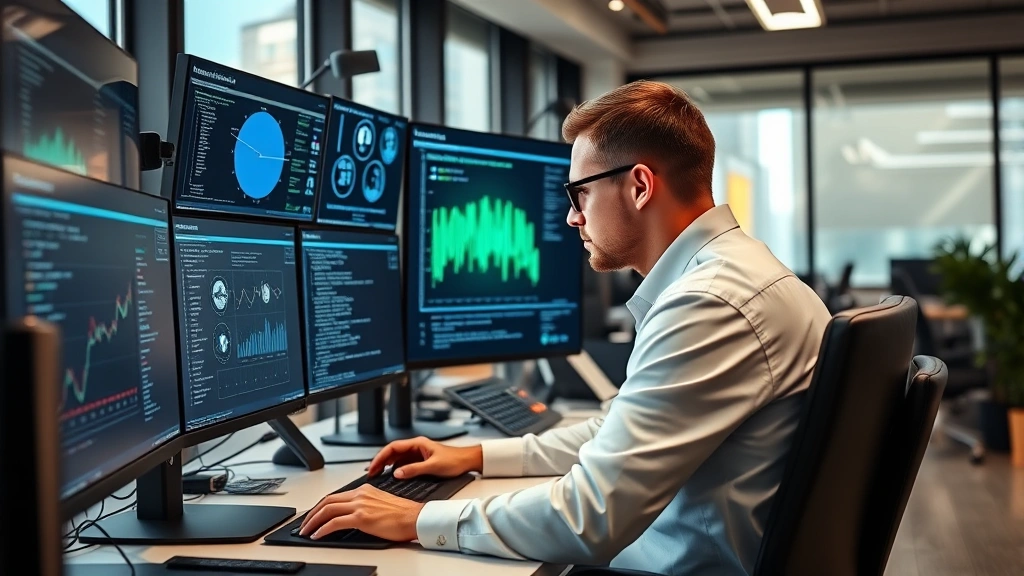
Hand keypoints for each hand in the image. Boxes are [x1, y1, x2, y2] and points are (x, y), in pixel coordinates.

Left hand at [298, 484, 423, 540]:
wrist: (415, 517)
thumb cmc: (403, 514)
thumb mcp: (380, 504)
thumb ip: (365, 506)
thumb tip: (352, 517)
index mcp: (365, 490)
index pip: (336, 496)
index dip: (321, 506)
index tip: (314, 514)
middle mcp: (360, 494)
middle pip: (327, 500)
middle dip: (312, 513)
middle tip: (304, 523)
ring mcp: (360, 505)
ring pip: (327, 510)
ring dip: (313, 521)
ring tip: (306, 531)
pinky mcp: (361, 517)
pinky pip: (335, 522)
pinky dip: (322, 529)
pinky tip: (318, 535)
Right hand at [367, 436, 482, 479]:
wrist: (467, 461)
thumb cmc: (454, 460)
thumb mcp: (433, 466)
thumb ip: (414, 470)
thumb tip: (397, 473)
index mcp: (417, 444)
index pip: (393, 447)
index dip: (380, 456)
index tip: (373, 466)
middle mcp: (416, 447)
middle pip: (392, 452)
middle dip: (380, 461)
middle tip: (371, 473)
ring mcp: (418, 454)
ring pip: (396, 458)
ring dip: (386, 465)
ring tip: (377, 475)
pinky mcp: (421, 461)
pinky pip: (403, 463)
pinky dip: (395, 469)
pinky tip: (391, 476)